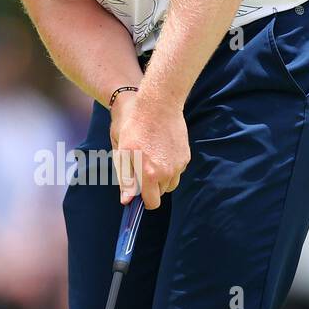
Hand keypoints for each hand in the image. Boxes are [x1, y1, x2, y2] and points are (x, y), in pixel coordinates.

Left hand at [110, 92, 189, 209]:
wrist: (158, 105)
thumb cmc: (135, 127)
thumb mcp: (123, 153)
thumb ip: (126, 179)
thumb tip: (127, 201)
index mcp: (150, 175)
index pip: (153, 203)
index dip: (145, 200)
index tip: (139, 191)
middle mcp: (167, 173)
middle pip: (162, 193)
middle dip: (152, 186)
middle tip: (142, 167)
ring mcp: (179, 165)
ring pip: (171, 182)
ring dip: (162, 177)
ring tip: (152, 159)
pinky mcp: (186, 156)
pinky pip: (178, 170)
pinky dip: (170, 166)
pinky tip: (161, 150)